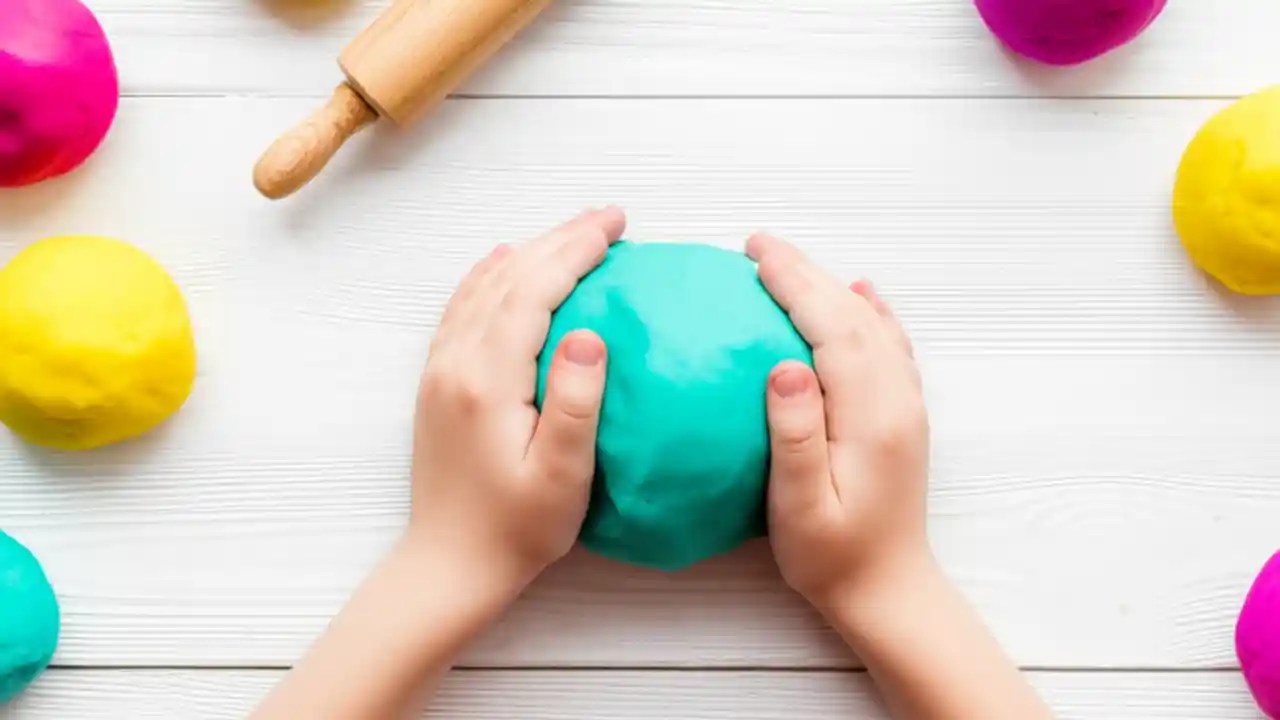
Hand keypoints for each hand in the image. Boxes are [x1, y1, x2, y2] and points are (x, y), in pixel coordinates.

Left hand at [410, 208, 625, 589]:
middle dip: (558, 239)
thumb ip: (577, 402)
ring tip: (571, 233)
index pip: (533, 291)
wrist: (449, 564)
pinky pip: (461, 308)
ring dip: (528, 251)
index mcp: (488, 380)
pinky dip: (489, 276)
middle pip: (507, 277)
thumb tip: (589, 333)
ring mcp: (440, 370)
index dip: (575, 250)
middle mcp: (455, 363)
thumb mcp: (561, 476)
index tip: (615, 226)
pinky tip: (504, 263)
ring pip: (482, 287)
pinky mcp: (436, 383)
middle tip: (608, 218)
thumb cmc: (517, 529)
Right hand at [747, 233, 930, 611]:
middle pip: (853, 315)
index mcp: (870, 416)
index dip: (794, 284)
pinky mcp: (902, 418)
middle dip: (807, 272)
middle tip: (756, 245)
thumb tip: (784, 367)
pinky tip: (862, 294)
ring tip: (789, 262)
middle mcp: (895, 401)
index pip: (832, 328)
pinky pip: (892, 348)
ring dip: (832, 285)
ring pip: (872, 325)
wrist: (889, 591)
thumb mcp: (801, 507)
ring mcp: (904, 407)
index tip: (754, 255)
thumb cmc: (833, 557)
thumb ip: (796, 436)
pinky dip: (874, 313)